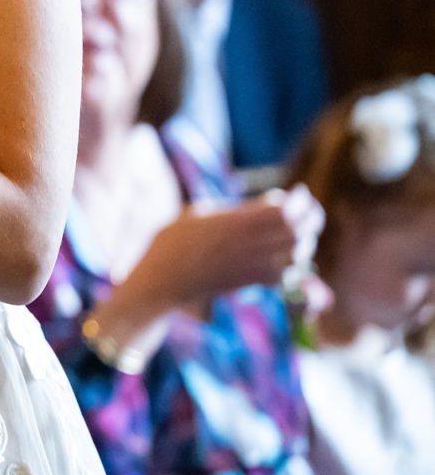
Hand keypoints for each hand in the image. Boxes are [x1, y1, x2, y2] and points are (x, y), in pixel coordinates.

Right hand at [131, 185, 324, 307]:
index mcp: (235, 221)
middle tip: (307, 209)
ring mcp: (252, 265)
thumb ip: (236, 210)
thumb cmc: (174, 240)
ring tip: (296, 231)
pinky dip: (292, 265)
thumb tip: (270, 204)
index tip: (299, 192)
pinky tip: (285, 257)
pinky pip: (286, 275)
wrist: (164, 278)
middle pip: (296, 230)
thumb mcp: (200, 213)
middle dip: (309, 218)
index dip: (299, 200)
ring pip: (297, 253)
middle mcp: (248, 244)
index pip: (284, 210)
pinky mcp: (252, 282)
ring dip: (303, 241)